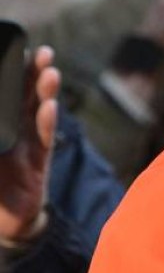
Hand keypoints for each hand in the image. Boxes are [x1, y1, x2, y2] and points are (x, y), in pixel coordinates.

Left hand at [0, 46, 58, 244]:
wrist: (6, 222)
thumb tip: (5, 120)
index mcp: (0, 125)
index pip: (6, 94)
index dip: (12, 73)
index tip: (20, 50)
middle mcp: (16, 130)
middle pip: (26, 96)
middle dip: (34, 73)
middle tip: (42, 52)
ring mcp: (29, 145)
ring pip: (38, 113)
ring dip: (45, 92)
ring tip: (50, 73)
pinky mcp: (38, 163)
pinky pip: (43, 139)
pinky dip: (46, 123)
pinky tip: (49, 108)